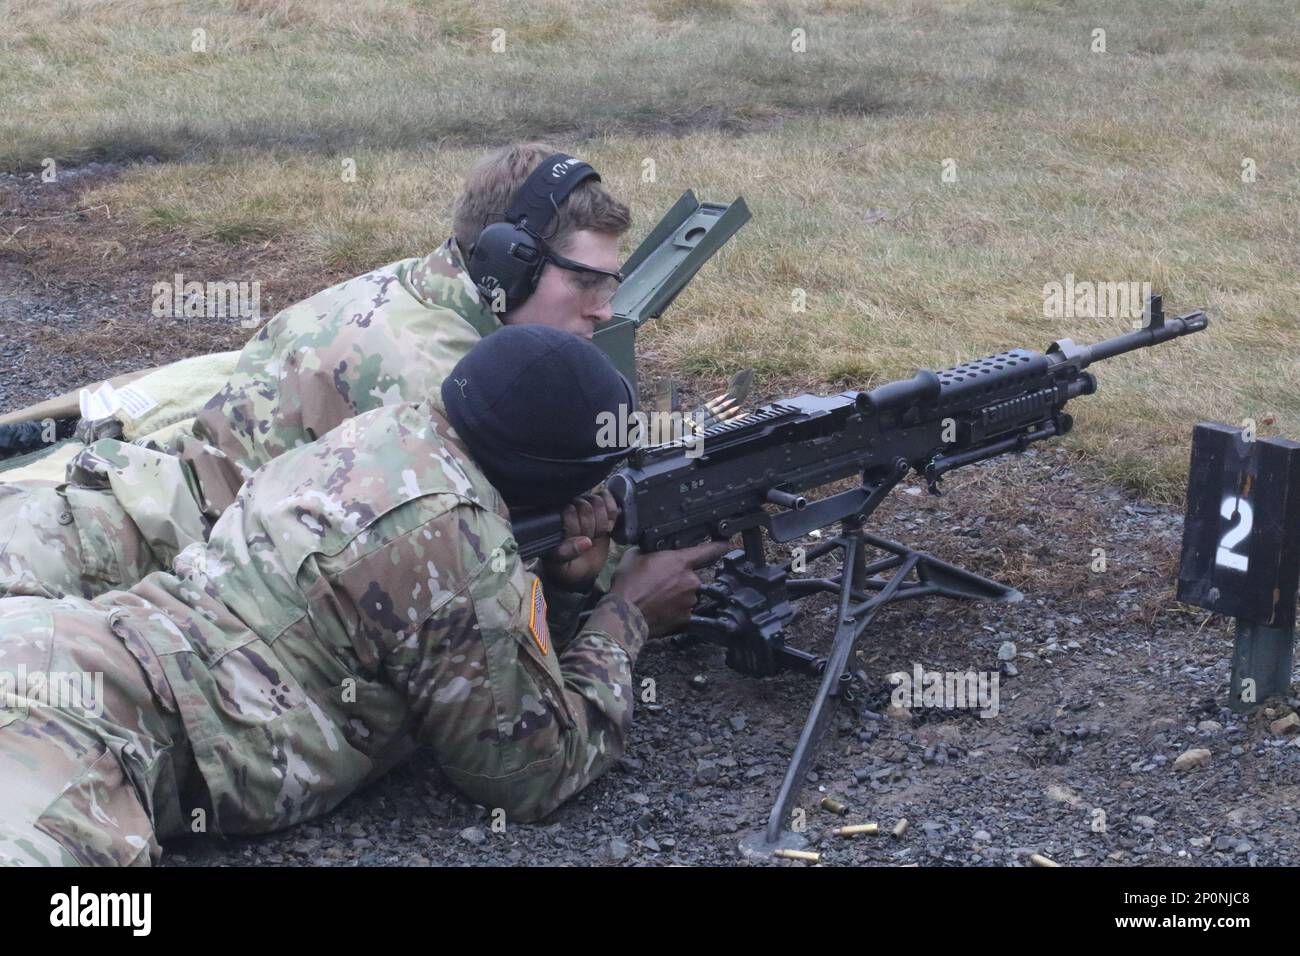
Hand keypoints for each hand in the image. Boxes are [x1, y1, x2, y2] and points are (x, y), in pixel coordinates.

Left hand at [540, 489, 618, 590]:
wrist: (582, 567)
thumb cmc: (567, 566)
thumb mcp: (562, 566)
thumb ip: (566, 553)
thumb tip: (585, 542)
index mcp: (553, 521)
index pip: (570, 512)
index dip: (579, 529)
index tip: (580, 543)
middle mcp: (567, 509)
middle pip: (586, 505)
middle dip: (592, 527)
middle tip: (590, 539)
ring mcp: (584, 506)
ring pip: (598, 501)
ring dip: (602, 520)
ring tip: (598, 533)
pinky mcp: (600, 506)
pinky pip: (608, 497)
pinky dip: (612, 512)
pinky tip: (609, 525)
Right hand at [609, 539, 733, 638]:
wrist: (625, 614)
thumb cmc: (628, 585)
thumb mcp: (634, 556)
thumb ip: (650, 550)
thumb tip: (651, 550)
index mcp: (680, 561)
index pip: (708, 551)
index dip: (719, 546)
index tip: (727, 544)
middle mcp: (691, 580)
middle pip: (691, 576)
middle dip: (678, 578)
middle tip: (658, 582)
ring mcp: (690, 601)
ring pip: (687, 594)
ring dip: (676, 594)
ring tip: (655, 597)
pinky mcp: (685, 618)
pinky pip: (683, 610)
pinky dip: (673, 610)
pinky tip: (658, 608)